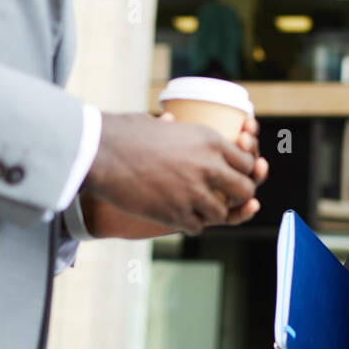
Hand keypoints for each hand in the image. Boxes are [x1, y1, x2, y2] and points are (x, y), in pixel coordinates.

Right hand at [83, 112, 267, 235]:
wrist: (101, 153)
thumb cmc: (126, 133)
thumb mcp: (163, 124)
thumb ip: (178, 130)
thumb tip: (172, 122)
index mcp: (210, 141)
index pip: (247, 162)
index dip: (246, 171)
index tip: (237, 176)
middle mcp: (209, 167)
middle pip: (245, 189)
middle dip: (240, 196)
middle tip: (228, 198)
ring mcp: (194, 192)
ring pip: (223, 213)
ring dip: (214, 212)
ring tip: (202, 208)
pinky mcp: (176, 213)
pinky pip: (198, 226)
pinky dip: (193, 224)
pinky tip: (184, 218)